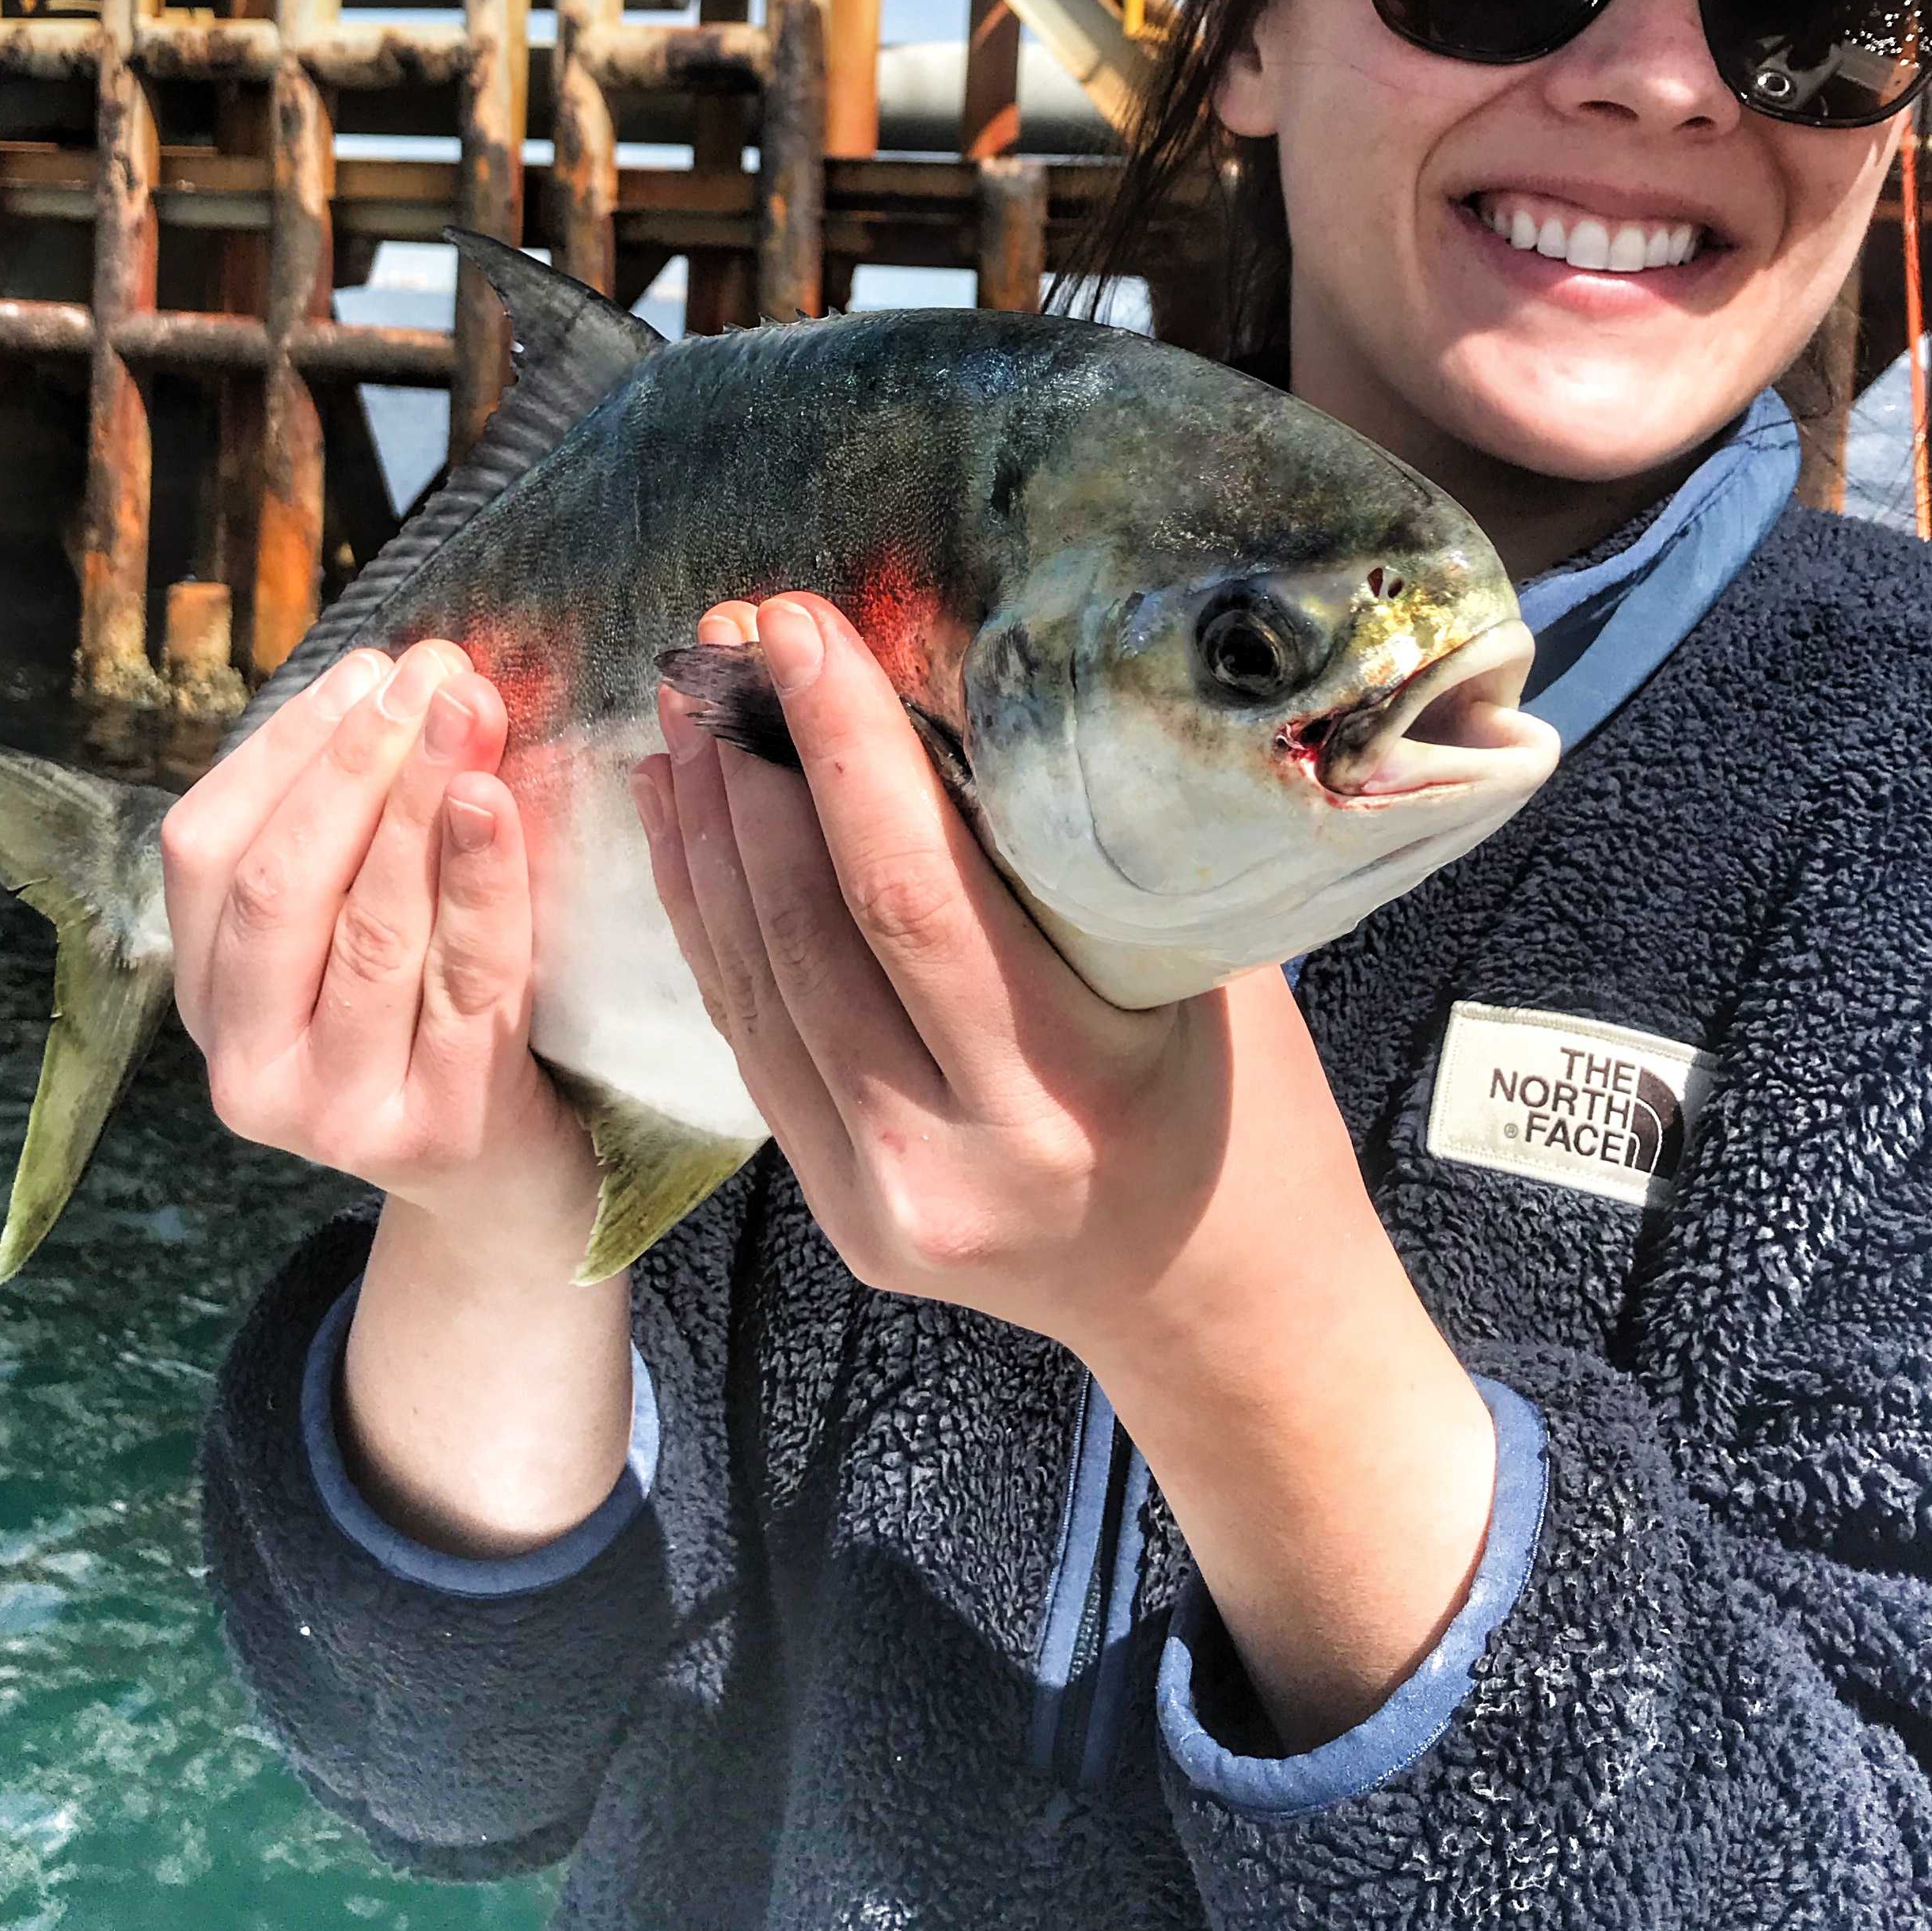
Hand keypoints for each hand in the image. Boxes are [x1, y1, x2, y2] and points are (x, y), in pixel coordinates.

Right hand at [162, 639, 590, 1240]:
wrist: (508, 1179)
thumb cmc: (437, 1018)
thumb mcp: (373, 919)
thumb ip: (365, 819)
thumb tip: (401, 676)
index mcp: (206, 995)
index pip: (207, 849)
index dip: (287, 749)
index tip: (370, 669)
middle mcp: (245, 1063)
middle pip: (280, 885)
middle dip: (356, 764)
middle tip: (430, 674)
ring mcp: (331, 1111)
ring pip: (367, 928)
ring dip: (418, 800)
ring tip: (467, 707)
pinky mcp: (428, 1130)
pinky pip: (462, 976)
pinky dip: (481, 877)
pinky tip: (497, 801)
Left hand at [636, 591, 1500, 1751]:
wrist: (1224, 1305)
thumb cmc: (1248, 1111)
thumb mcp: (1196, 972)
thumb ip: (1081, 855)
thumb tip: (968, 676)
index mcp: (1066, 1093)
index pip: (913, 896)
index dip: (843, 749)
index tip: (800, 624)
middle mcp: (950, 1161)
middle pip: (809, 934)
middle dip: (753, 769)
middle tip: (723, 642)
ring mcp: (876, 1199)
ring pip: (756, 982)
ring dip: (706, 833)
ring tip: (686, 706)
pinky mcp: (834, 1212)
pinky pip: (750, 1037)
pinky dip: (707, 919)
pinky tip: (683, 820)